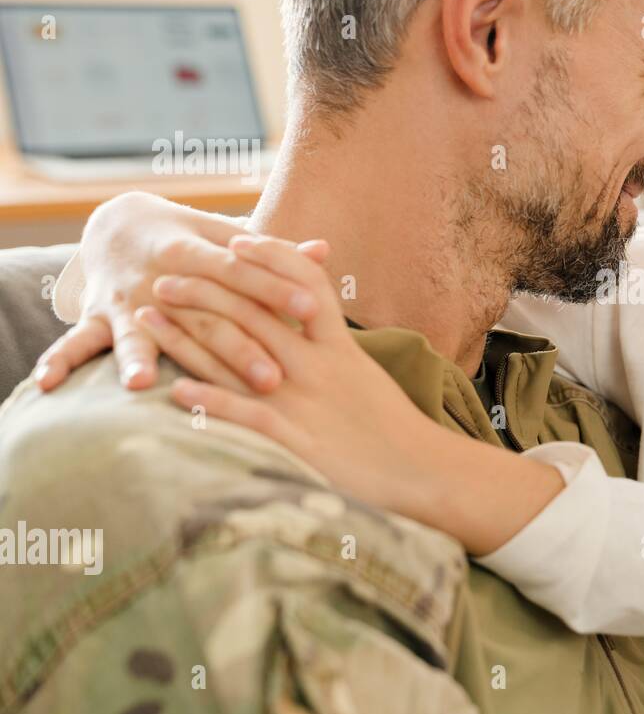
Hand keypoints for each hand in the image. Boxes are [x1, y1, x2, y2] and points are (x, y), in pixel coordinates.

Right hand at [34, 192, 320, 393]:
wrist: (120, 224)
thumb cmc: (193, 239)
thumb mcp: (227, 236)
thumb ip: (273, 252)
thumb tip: (325, 252)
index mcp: (199, 252)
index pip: (243, 272)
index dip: (277, 289)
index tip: (313, 311)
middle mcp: (160, 278)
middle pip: (202, 314)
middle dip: (236, 347)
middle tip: (271, 380)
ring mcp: (126, 300)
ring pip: (137, 330)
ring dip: (139, 356)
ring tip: (142, 382)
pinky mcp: (98, 317)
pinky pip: (77, 342)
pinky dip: (61, 362)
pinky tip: (51, 387)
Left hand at [119, 234, 564, 551]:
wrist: (425, 471)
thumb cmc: (395, 428)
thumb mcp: (366, 374)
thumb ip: (336, 346)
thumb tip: (312, 325)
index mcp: (339, 345)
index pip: (302, 281)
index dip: (265, 256)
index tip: (230, 242)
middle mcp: (319, 365)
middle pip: (254, 310)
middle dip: (203, 289)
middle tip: (163, 277)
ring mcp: (307, 401)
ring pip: (239, 353)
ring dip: (189, 334)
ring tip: (149, 318)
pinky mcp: (301, 441)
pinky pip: (249, 416)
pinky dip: (212, 402)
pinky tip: (178, 393)